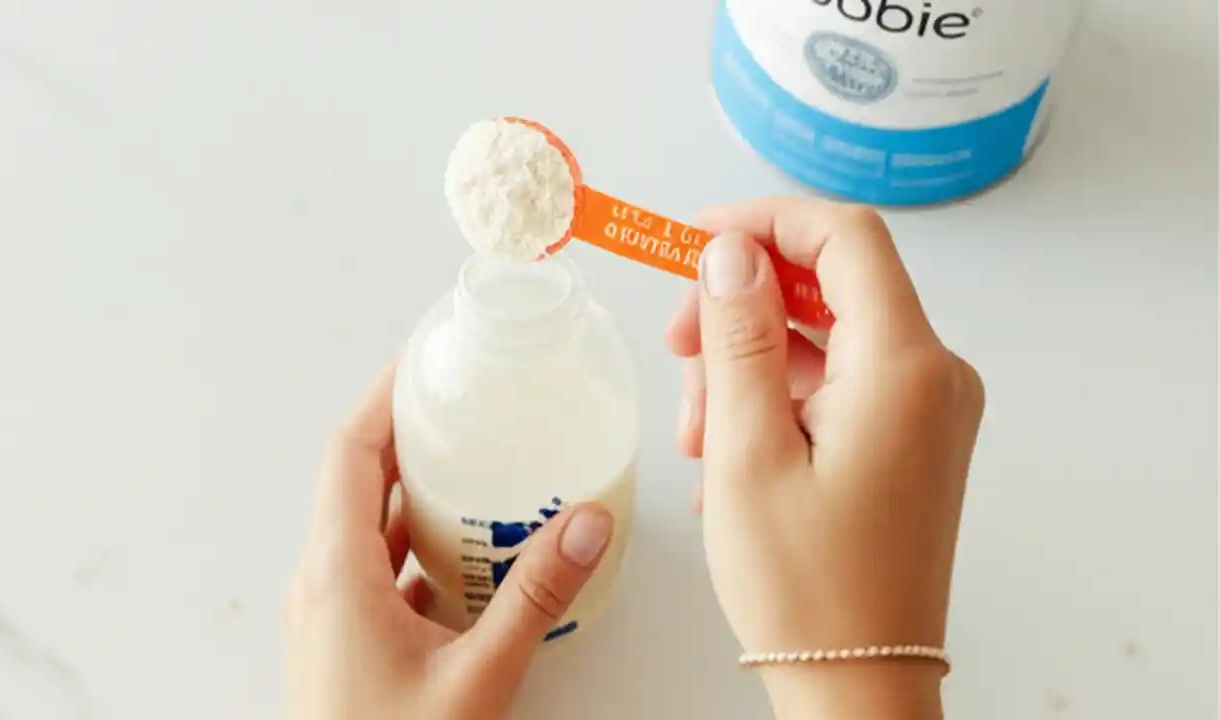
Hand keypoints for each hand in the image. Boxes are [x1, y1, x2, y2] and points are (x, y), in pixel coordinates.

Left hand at [286, 365, 613, 719]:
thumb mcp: (477, 677)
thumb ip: (534, 597)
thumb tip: (586, 522)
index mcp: (336, 572)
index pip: (349, 450)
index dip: (384, 393)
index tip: (426, 355)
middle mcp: (322, 581)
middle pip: (358, 477)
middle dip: (408, 429)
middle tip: (465, 396)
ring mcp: (331, 612)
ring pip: (367, 523)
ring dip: (412, 487)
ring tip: (475, 460)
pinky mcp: (348, 640)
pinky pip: (378, 566)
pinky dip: (417, 540)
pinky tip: (468, 550)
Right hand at [667, 199, 983, 718]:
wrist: (858, 687)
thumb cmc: (806, 589)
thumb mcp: (747, 452)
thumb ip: (740, 337)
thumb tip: (732, 252)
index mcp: (905, 367)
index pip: (844, 237)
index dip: (765, 221)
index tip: (698, 237)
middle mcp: (931, 377)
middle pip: (827, 288)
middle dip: (742, 309)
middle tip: (678, 349)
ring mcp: (924, 411)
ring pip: (822, 341)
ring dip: (748, 367)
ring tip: (698, 436)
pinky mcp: (907, 441)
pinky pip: (835, 387)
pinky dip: (775, 402)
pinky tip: (729, 455)